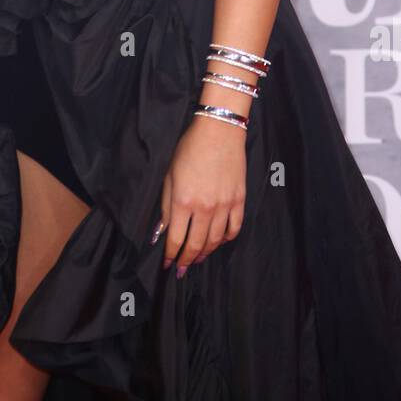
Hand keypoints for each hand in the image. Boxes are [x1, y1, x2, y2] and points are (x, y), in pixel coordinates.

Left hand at [156, 115, 246, 275]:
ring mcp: (224, 206)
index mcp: (183, 202)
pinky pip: (234, 228)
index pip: (176, 239)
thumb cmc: (189, 149)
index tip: (168, 263)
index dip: (171, 255)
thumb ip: (166, 206)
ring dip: (205, 252)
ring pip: (215, 240)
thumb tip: (162, 231)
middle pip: (196, 245)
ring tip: (198, 258)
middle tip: (182, 268)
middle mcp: (205, 208)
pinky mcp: (239, 201)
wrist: (218, 132)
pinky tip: (219, 241)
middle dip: (187, 260)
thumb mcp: (170, 176)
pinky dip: (226, 239)